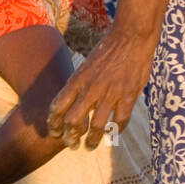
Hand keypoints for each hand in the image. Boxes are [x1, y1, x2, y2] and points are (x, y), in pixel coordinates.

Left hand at [47, 26, 158, 148]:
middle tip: (71, 145)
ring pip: (97, 126)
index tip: (54, 132)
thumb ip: (78, 85)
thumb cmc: (107, 50)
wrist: (130, 37)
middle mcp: (91, 89)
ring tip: (90, 146)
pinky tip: (113, 135)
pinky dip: (115, 131)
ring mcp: (110, 93)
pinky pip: (120, 121)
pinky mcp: (129, 96)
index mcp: (78, 80)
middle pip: (74, 121)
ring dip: (92, 140)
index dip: (54, 123)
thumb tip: (70, 103)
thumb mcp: (85, 66)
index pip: (58, 106)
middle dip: (70, 137)